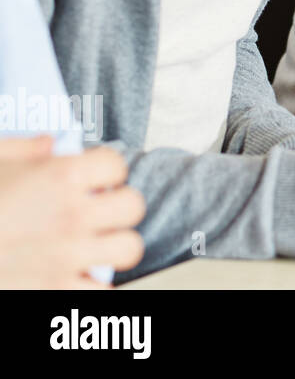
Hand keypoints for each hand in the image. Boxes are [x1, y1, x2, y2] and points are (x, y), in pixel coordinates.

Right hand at [0, 136, 144, 287]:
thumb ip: (23, 149)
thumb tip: (50, 143)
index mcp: (60, 176)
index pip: (116, 164)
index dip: (106, 171)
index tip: (94, 180)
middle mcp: (72, 214)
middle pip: (132, 205)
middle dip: (118, 206)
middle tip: (101, 212)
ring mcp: (68, 254)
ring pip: (129, 248)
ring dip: (115, 246)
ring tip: (97, 245)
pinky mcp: (57, 290)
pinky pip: (103, 291)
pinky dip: (96, 287)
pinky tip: (80, 278)